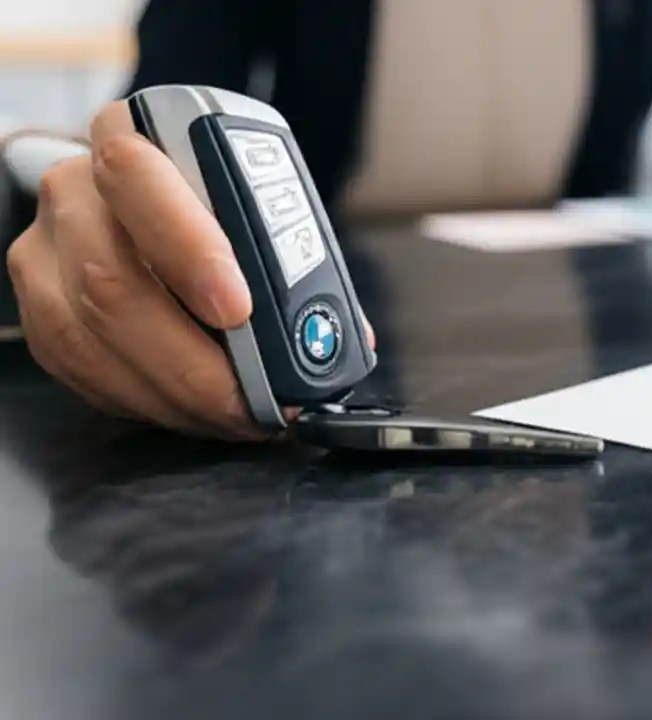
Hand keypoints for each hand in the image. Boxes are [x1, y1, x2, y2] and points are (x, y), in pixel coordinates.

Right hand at [7, 101, 372, 437]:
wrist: (159, 202)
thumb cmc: (223, 205)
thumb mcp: (261, 201)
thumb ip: (292, 256)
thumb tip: (340, 340)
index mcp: (133, 138)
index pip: (138, 177)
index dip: (188, 247)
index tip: (238, 307)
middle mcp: (75, 192)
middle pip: (111, 278)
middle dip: (192, 360)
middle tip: (255, 398)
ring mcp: (45, 253)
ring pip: (92, 337)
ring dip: (175, 394)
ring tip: (240, 417)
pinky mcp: (40, 312)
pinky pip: (85, 370)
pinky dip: (150, 402)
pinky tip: (197, 412)